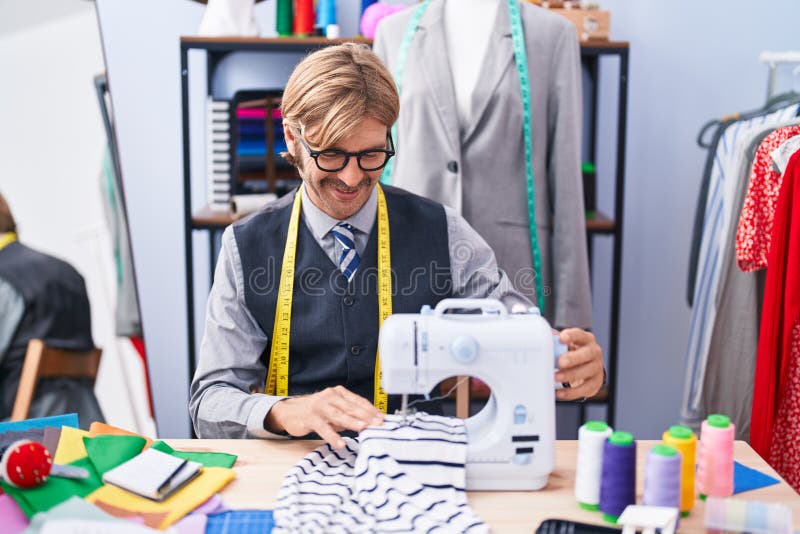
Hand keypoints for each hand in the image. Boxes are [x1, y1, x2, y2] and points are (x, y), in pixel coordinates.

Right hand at [264, 386, 383, 447]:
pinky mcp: (310, 418)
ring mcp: (320, 406)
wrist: (290, 412)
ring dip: (352, 422)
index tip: (382, 418)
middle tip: (378, 423)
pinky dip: (333, 436)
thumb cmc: (317, 411)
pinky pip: (323, 428)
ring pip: (339, 415)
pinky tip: (340, 443)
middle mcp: (330, 396)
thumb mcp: (335, 409)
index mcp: (339, 393)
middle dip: (366, 416)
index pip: (358, 401)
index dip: (371, 410)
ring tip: (363, 428)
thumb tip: (370, 423)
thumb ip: (349, 414)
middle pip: (351, 407)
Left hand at [554, 328, 603, 400]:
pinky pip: (585, 388)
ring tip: (556, 377)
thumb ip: (556, 343)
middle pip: (587, 354)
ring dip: (571, 375)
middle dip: (573, 358)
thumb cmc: (572, 353)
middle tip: (560, 362)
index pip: (580, 335)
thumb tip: (544, 339)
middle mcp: (594, 352)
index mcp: (585, 339)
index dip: (571, 336)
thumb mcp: (566, 346)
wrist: (585, 367)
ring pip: (587, 371)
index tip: (562, 338)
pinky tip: (561, 393)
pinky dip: (572, 392)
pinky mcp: (596, 382)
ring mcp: (597, 367)